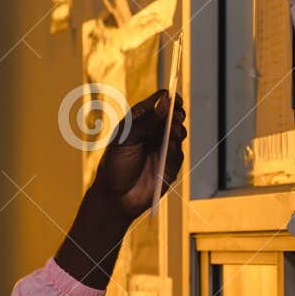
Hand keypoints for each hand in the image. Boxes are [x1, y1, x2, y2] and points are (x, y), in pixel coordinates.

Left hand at [54, 91, 186, 288]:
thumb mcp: (126, 140)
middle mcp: (153, 132)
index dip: (167, 98)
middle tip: (176, 115)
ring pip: (178, 132)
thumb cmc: (115, 166)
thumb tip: (165, 103)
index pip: (158, 103)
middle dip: (176, 113)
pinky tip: (170, 146)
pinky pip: (179, 152)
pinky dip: (176, 147)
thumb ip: (146, 122)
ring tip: (173, 129)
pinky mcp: (170, 164)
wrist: (116, 197)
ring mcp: (162, 148)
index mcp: (140, 122)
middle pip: (172, 115)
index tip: (173, 97)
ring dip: (177, 129)